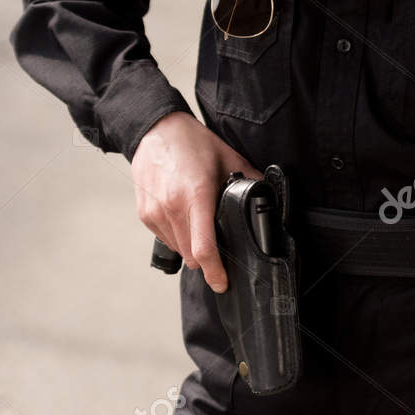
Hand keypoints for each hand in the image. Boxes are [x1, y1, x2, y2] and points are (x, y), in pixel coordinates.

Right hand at [131, 111, 257, 292]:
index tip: (223, 283)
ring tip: (204, 226)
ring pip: (178, 249)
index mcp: (196, 196)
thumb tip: (270, 196)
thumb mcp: (230, 158)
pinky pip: (166, 237)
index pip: (204, 247)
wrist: (156, 131)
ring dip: (192, 248)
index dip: (215, 271)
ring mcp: (155, 213)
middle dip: (208, 260)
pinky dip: (179, 236)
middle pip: (191, 255)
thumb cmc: (194, 144)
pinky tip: (188, 218)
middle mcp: (172, 208)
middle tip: (222, 253)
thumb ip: (251, 180)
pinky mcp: (145, 214)